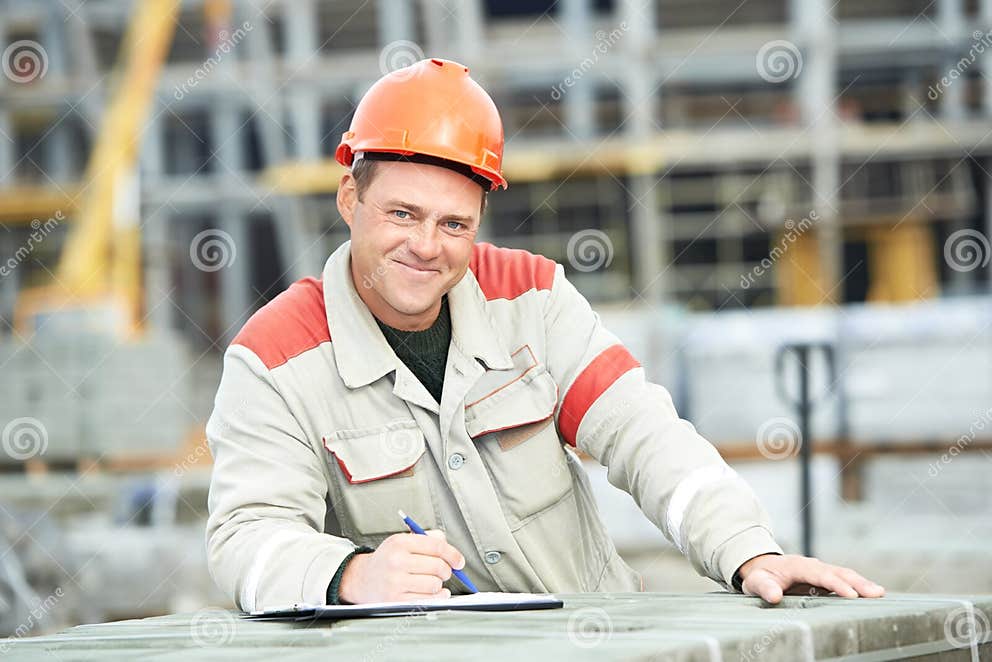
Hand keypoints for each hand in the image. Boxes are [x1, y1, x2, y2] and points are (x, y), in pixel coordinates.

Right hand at [338, 529, 464, 603]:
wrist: (362, 579)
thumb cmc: (387, 560)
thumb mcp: (402, 541)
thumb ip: (427, 538)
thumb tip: (449, 546)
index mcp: (399, 543)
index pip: (436, 546)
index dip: (453, 554)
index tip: (459, 561)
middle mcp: (396, 561)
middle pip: (438, 566)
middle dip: (447, 570)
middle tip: (444, 571)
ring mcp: (395, 582)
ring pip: (435, 584)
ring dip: (439, 584)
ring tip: (431, 581)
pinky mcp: (396, 600)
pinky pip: (428, 600)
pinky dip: (437, 597)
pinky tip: (433, 592)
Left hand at [737, 553, 884, 604]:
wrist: (762, 568)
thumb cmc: (760, 576)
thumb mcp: (756, 582)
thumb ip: (764, 588)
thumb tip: (774, 596)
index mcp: (798, 566)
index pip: (820, 574)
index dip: (836, 584)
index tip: (851, 595)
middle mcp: (813, 566)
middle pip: (838, 572)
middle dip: (858, 582)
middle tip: (877, 593)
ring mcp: (821, 571)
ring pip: (845, 575)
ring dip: (862, 583)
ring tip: (880, 594)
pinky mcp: (825, 579)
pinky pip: (844, 581)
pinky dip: (858, 586)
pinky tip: (872, 596)